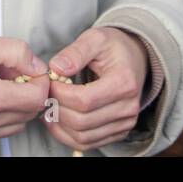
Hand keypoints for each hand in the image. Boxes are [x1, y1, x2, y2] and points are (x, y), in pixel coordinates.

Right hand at [0, 32, 49, 147]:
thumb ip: (17, 52)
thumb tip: (38, 67)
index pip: (35, 98)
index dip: (39, 81)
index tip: (27, 68)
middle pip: (29, 112)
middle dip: (27, 90)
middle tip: (9, 72)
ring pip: (18, 123)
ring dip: (16, 104)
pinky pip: (2, 130)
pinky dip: (3, 114)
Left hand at [45, 27, 147, 152]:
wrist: (135, 59)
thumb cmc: (113, 48)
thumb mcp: (95, 38)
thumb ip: (75, 52)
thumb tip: (56, 68)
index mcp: (124, 82)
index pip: (84, 100)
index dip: (60, 94)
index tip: (50, 82)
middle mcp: (128, 107)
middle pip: (81, 122)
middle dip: (57, 109)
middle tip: (47, 94)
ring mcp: (125, 123)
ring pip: (82, 137)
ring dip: (59, 125)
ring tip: (50, 107)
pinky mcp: (119, 132)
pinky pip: (87, 143)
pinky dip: (67, 135)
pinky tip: (58, 119)